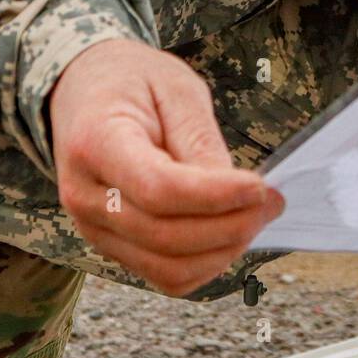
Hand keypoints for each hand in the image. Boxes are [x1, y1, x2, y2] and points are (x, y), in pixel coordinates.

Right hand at [50, 38, 283, 295]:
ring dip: (223, 251)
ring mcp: (93, 227)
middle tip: (273, 202)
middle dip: (231, 226)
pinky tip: (230, 232)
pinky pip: (165, 275)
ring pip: (167, 268)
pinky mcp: (112, 245)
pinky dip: (206, 264)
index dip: (216, 196)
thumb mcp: (175, 88)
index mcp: (95, 143)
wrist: (83, 90)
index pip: (158, 189)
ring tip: (256, 216)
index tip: (260, 186)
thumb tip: (236, 196)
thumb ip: (201, 141)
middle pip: (165, 237)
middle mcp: (84, 195)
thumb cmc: (132, 81)